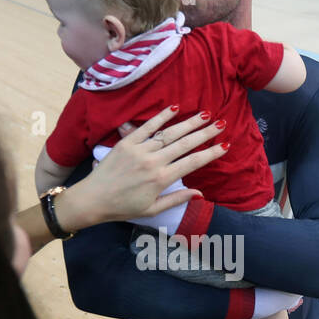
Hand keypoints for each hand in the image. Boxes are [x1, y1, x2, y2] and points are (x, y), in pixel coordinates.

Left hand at [59, 106, 223, 228]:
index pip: (192, 162)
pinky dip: (161, 116)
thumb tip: (200, 193)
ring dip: (189, 123)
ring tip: (205, 114)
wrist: (93, 199)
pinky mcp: (127, 142)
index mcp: (161, 179)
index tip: (224, 146)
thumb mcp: (152, 210)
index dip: (210, 153)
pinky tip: (175, 108)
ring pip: (170, 133)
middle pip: (185, 144)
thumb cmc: (123, 208)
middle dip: (205, 133)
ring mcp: (139, 150)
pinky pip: (147, 126)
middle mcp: (153, 162)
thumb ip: (176, 199)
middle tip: (221, 124)